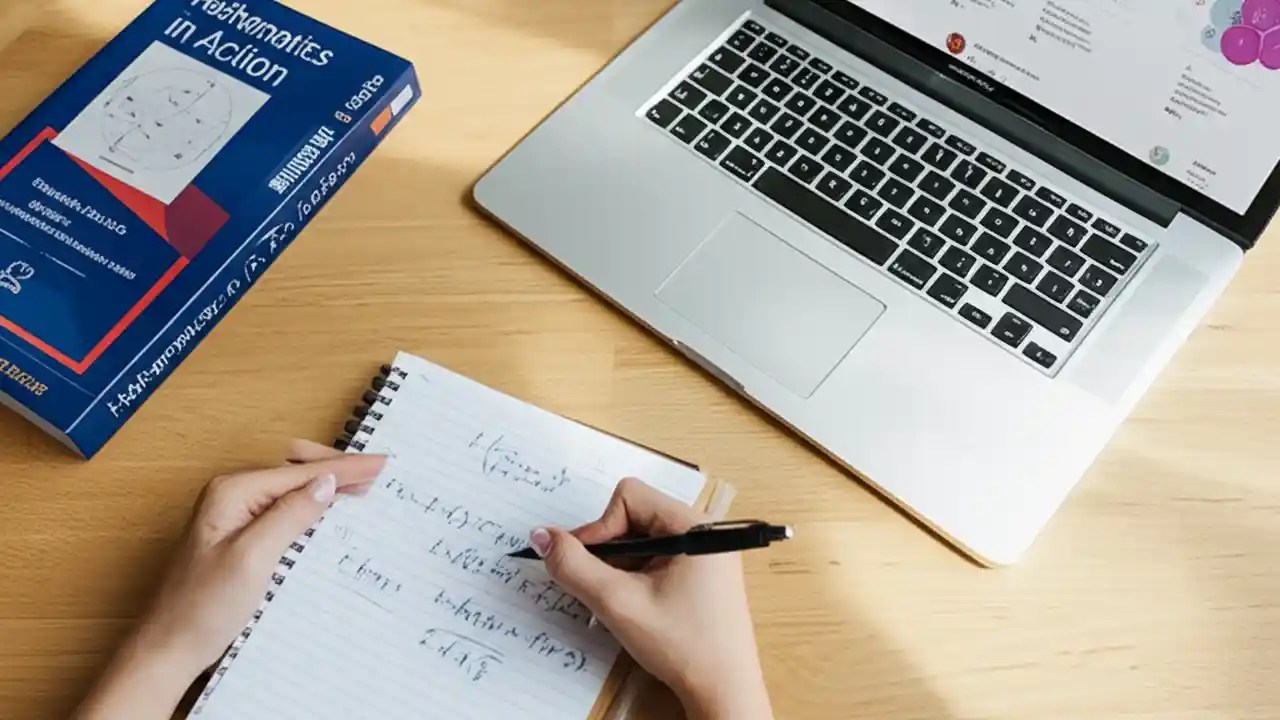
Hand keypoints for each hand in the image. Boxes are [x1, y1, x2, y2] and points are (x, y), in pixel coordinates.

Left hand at [74, 441, 384, 719]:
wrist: (168, 647)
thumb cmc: (202, 607)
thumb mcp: (253, 559)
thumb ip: (290, 515)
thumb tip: (327, 483)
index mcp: (233, 492)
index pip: (302, 474)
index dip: (345, 468)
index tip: (381, 464)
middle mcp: (232, 495)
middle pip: (295, 468)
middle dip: (335, 466)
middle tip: (376, 471)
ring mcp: (234, 515)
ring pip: (290, 487)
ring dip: (324, 483)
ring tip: (361, 485)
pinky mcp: (239, 536)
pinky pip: (282, 509)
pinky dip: (310, 505)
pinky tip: (327, 511)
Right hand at [533, 478, 772, 719]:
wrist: (723, 691)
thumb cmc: (681, 646)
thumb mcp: (618, 603)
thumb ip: (574, 566)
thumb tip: (542, 535)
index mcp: (694, 526)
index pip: (629, 498)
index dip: (600, 527)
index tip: (589, 567)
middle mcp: (704, 530)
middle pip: (636, 514)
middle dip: (610, 548)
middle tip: (602, 586)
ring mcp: (706, 552)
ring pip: (644, 537)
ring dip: (622, 564)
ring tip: (621, 600)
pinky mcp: (703, 572)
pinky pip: (659, 555)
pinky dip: (638, 574)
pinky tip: (637, 604)